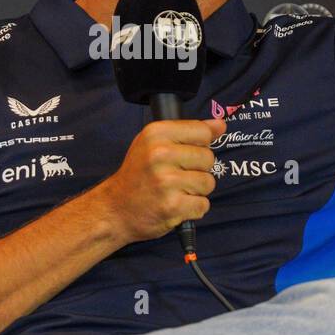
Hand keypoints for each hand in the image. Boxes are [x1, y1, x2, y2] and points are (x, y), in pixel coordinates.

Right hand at [96, 117, 224, 243]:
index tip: (185, 154)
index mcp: (156, 133)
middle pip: (208, 158)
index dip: (200, 144)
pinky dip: (193, 208)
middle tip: (177, 176)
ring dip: (197, 191)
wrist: (115, 209)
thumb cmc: (138, 175)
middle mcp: (160, 154)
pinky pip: (203, 205)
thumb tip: (220, 125)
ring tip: (176, 191)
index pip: (202, 131)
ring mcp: (166, 181)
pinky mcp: (172, 206)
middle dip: (198, 169)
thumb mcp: (154, 143)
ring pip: (208, 182)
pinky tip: (176, 205)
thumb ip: (187, 132)